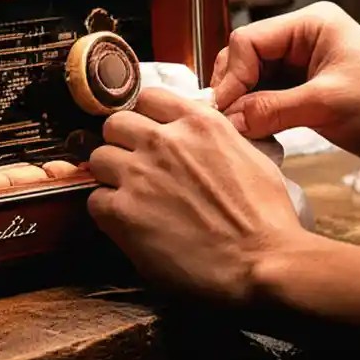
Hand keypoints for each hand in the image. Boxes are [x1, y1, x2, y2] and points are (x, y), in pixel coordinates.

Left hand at [86, 87, 304, 306]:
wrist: (263, 261)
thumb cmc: (265, 217)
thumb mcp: (249, 156)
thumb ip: (211, 139)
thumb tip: (192, 140)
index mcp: (197, 123)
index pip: (148, 97)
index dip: (145, 118)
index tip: (148, 134)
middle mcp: (163, 141)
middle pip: (114, 124)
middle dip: (122, 144)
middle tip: (135, 167)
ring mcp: (139, 174)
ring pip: (98, 159)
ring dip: (110, 177)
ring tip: (129, 197)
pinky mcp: (123, 211)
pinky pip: (95, 199)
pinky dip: (107, 211)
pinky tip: (128, 224)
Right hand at [210, 1, 359, 172]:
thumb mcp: (325, 106)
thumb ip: (270, 109)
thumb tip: (226, 121)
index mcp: (310, 25)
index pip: (248, 41)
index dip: (232, 76)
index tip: (223, 111)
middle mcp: (304, 39)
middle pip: (245, 59)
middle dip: (234, 90)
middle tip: (226, 124)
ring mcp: (305, 66)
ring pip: (254, 81)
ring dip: (244, 106)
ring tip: (240, 133)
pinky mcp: (308, 91)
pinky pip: (269, 99)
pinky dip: (258, 116)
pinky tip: (256, 135)